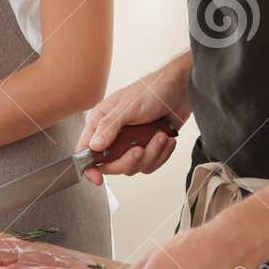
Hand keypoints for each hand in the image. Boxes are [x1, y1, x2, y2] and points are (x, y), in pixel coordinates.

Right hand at [75, 68, 185, 186]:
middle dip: (129, 160)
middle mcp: (114, 134)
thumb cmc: (152, 90)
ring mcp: (132, 141)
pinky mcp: (149, 146)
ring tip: (159, 136)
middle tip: (139, 149)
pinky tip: (166, 138)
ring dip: (151, 153)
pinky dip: (162, 154)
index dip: (89, 166)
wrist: (181, 89)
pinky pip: (151, 163)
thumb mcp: (127, 107)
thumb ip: (109, 127)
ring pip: (135, 165)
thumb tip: (93, 146)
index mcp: (102, 122)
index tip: (98, 178)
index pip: (86, 149)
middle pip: (112, 164)